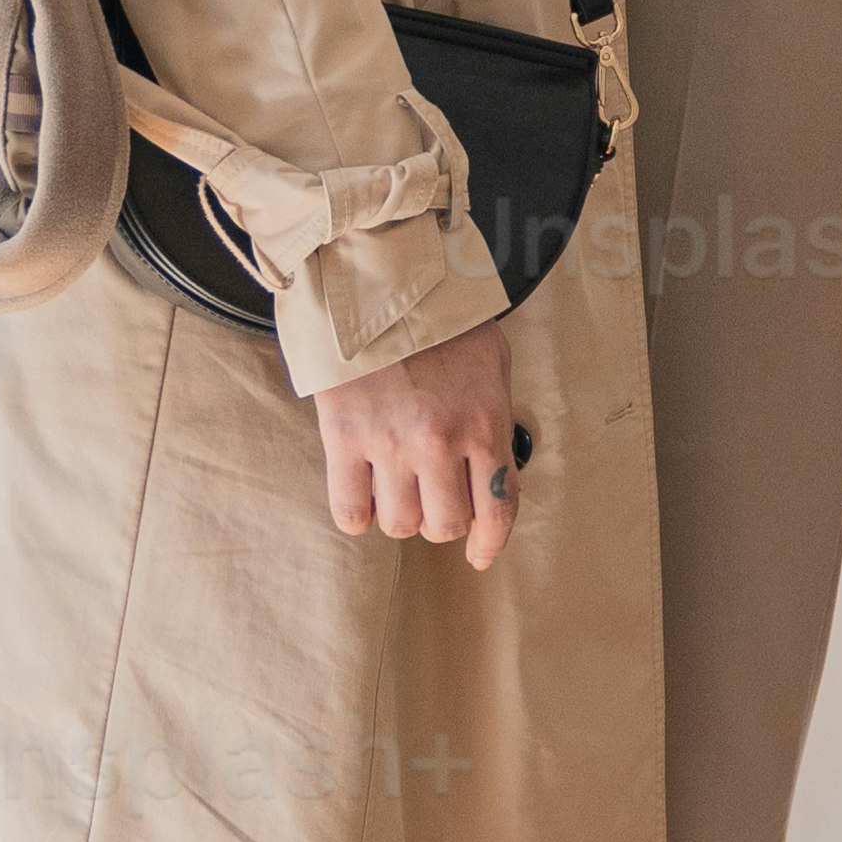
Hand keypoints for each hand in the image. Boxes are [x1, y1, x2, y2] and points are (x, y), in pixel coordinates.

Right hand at [315, 317, 525, 563]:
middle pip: (445, 526)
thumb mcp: (491, 365)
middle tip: (433, 499)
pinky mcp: (345, 439)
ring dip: (401, 515)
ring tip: (397, 489)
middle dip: (442, 521)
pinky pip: (351, 511)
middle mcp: (440, 443)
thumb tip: (490, 470)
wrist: (382, 284)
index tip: (480, 556)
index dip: (489, 543)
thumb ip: (492, 421)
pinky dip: (359, 515)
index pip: (497, 509)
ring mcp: (390, 444)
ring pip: (400, 525)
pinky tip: (363, 496)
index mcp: (485, 424)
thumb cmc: (443, 324)